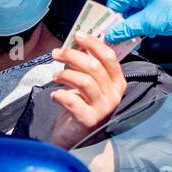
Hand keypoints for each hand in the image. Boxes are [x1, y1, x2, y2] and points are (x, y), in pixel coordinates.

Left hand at [48, 33, 127, 148]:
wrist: (74, 136)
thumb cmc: (81, 106)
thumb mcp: (88, 84)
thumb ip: (88, 66)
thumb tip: (78, 43)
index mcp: (117, 82)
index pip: (109, 58)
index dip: (93, 44)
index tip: (78, 35)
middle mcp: (114, 95)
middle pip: (94, 67)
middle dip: (72, 56)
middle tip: (56, 53)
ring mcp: (104, 108)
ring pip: (84, 81)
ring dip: (65, 74)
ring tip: (54, 75)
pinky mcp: (89, 120)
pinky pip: (72, 101)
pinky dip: (59, 94)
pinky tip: (54, 95)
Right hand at [103, 0, 171, 41]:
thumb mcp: (150, 22)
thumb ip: (127, 28)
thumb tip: (112, 34)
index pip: (116, 1)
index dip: (110, 18)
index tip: (106, 33)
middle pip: (126, 5)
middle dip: (123, 22)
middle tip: (118, 39)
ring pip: (138, 9)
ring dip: (135, 23)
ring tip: (132, 38)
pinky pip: (149, 9)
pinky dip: (146, 20)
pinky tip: (146, 32)